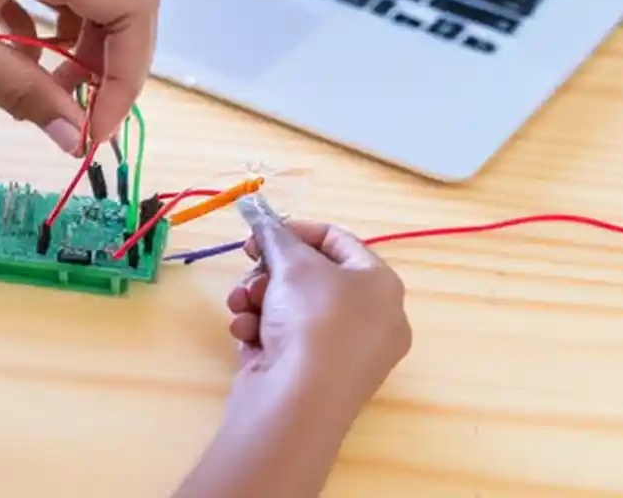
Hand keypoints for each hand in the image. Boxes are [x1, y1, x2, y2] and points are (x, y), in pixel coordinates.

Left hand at [0, 0, 156, 151]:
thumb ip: (25, 95)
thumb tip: (77, 140)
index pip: (131, 8)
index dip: (128, 75)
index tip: (95, 128)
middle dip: (118, 61)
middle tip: (85, 113)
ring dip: (85, 48)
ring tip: (48, 93)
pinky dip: (52, 30)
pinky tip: (17, 62)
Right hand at [230, 220, 410, 411]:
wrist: (298, 403)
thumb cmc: (312, 320)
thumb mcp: (293, 263)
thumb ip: (276, 236)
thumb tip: (263, 220)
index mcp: (381, 286)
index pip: (338, 241)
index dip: (295, 231)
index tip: (260, 233)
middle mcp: (372, 320)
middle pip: (311, 278)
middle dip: (270, 273)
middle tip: (248, 272)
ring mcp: (345, 355)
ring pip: (292, 310)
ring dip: (257, 301)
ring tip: (240, 307)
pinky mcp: (316, 381)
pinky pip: (286, 341)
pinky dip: (261, 332)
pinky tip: (246, 335)